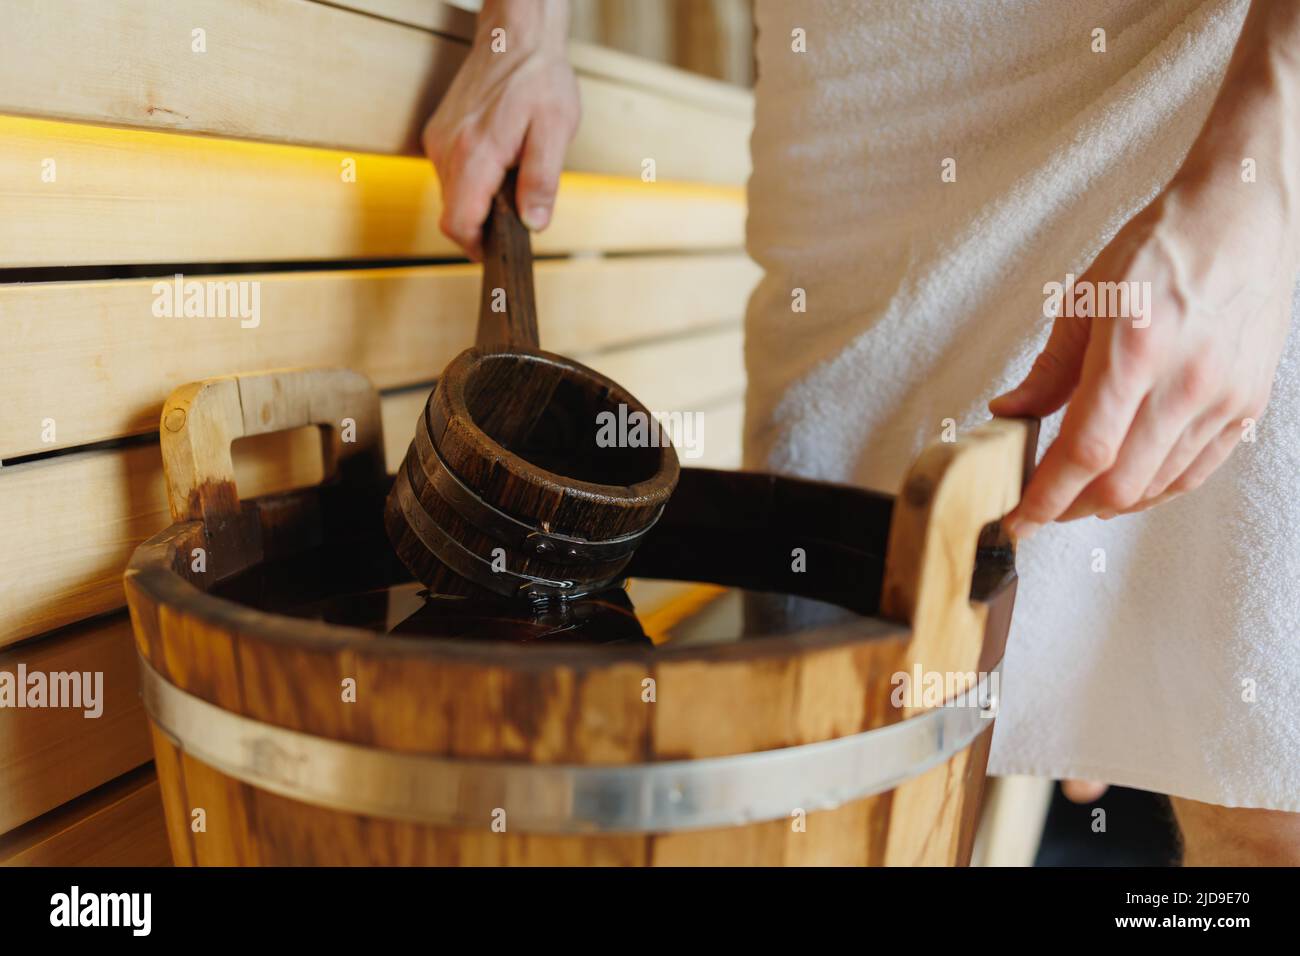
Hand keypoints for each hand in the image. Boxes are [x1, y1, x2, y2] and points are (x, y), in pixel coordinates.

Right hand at [422, 0, 578, 258]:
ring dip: (479, 202)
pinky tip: (498, 164)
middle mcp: (448, 150)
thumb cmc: (539, 78)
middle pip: (453, 214)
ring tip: (511, 181)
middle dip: (482, 225)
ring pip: (452, 196)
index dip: (476, 247)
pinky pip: (451, 175)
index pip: (458, 223)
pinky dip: (472, 182)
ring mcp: (439, 141)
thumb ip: (542, 180)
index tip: (496, 254)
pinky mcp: (439, 134)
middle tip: (517, 217)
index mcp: (475, 154)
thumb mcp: (555, 131)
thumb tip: (535, 223)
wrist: (516, 36)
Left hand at [993, 0, 1299, 538]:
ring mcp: (1224, 397)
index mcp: (1134, 348)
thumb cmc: (1161, 247)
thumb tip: (1010, 413)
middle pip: (1120, 482)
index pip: (1084, 450)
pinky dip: (1155, 489)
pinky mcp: (1248, 404)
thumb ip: (1050, 367)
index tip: (1017, 518)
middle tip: (1042, 506)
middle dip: (1070, 507)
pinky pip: (1196, 471)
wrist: (1242, 216)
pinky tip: (1128, 484)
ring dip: (1110, 502)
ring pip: (1158, 484)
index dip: (1045, 497)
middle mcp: (1186, 380)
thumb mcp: (1087, 297)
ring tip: (1078, 497)